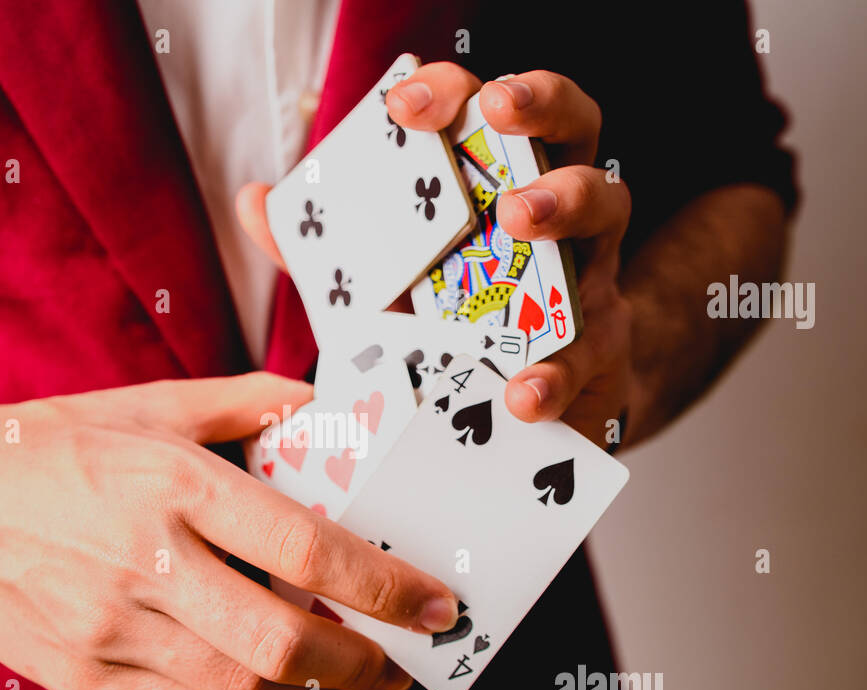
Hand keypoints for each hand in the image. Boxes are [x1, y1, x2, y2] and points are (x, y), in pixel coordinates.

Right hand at [0, 373, 459, 689]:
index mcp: (169, 484)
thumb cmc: (48, 445)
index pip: (304, 548)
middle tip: (402, 663)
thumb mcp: (147, 404)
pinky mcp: (84, 675)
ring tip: (354, 682)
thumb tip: (323, 406)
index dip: (385, 586)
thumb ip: (245, 403)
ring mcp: (108, 628)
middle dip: (364, 664)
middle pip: (281, 640)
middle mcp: (143, 561)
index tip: (433, 605)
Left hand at [236, 64, 632, 447]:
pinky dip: (556, 371)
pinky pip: (589, 349)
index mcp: (498, 187)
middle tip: (496, 112)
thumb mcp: (383, 288)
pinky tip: (521, 391)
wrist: (520, 419)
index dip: (455, 92)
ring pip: (609, 207)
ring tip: (518, 215)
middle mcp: (552, 214)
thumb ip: (326, 247)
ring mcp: (587, 272)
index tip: (403, 103)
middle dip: (537, 106)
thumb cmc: (448, 332)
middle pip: (572, 128)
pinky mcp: (600, 348)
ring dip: (566, 200)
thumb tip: (257, 199)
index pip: (490, 112)